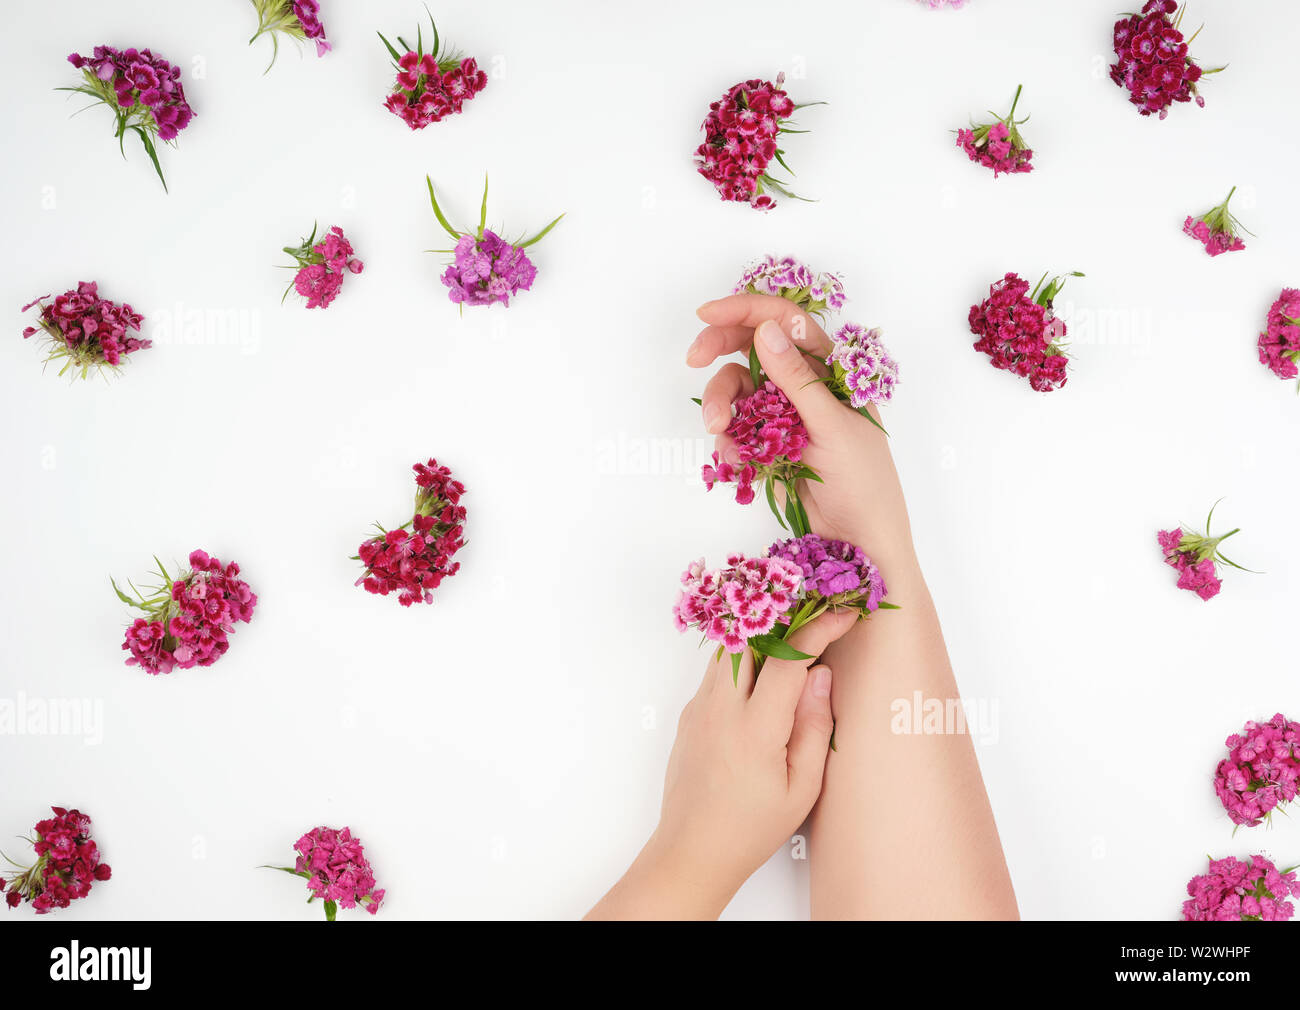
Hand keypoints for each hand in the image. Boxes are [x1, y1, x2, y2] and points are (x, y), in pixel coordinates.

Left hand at [587, 610, 854, 918]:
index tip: (844, 615)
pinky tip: (764, 676)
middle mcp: (720, 709)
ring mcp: (698, 709)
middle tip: (816, 612)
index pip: (789, 658)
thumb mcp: (801, 787)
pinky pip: (717, 672)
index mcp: (754, 728)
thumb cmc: (750, 828)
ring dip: (761, 637)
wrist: (691, 851)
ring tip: (794, 639)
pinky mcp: (689, 715)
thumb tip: (820, 676)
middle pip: (748, 637)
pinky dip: (743, 660)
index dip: (820, 628)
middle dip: (784, 616)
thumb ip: (814, 726)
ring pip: (728, 650)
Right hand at [688, 293, 915, 571]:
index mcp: (829, 367)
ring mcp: (782, 412)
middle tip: (693, 358)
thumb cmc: (864, 479)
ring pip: (736, 389)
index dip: (745, 310)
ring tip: (719, 431)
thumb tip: (766, 331)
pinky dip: (728, 439)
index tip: (707, 313)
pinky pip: (735, 426)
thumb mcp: (832, 424)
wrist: (857, 537)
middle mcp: (802, 382)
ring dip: (721, 404)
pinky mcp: (766, 441)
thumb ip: (796, 378)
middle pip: (751, 347)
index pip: (784, 322)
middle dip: (719, 348)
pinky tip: (736, 459)